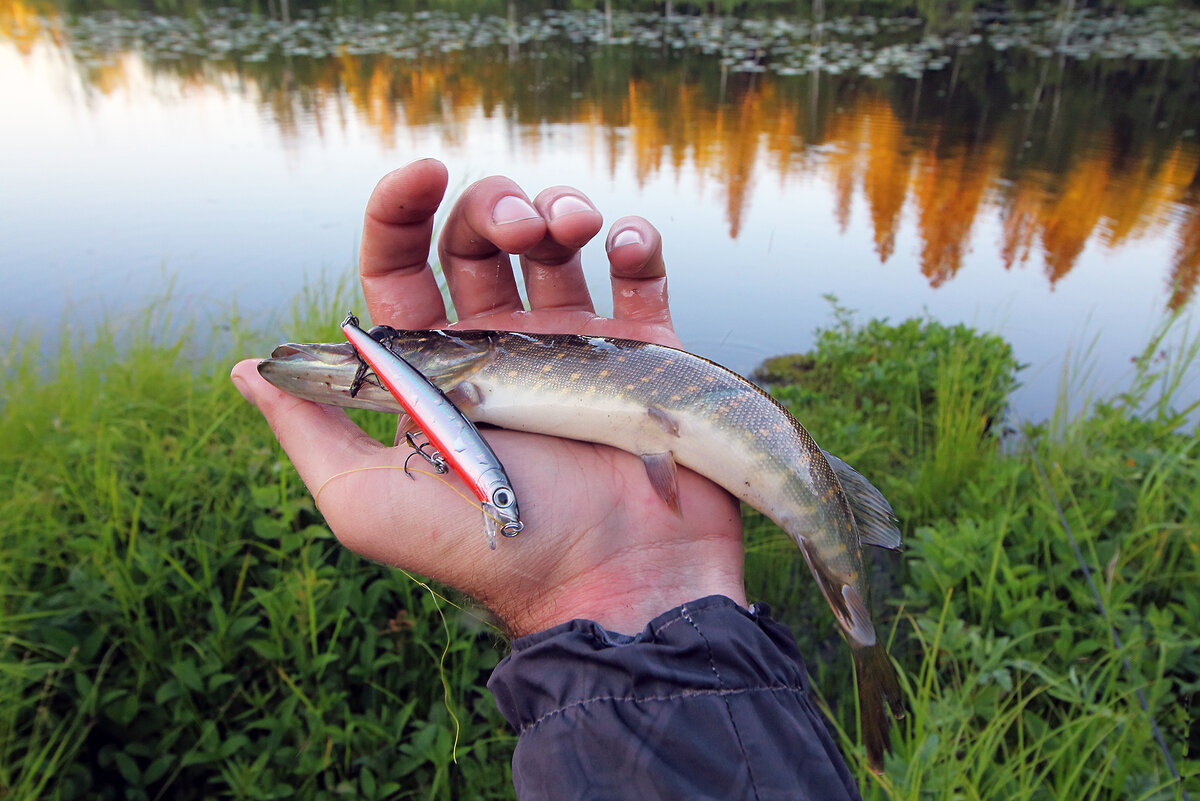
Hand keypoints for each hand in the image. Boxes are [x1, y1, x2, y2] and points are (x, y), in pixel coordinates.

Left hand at [231, 158, 745, 636]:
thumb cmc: (485, 549)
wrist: (606, 582)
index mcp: (435, 367)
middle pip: (482, 239)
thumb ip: (308, 432)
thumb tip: (245, 369)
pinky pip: (641, 274)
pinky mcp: (643, 352)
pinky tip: (622, 248)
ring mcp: (575, 345)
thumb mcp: (367, 503)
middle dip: (492, 207)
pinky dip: (633, 241)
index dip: (401, 210)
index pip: (403, 265)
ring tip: (571, 227)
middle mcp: (501, 346)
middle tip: (515, 229)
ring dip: (560, 208)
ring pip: (560, 241)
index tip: (422, 173)